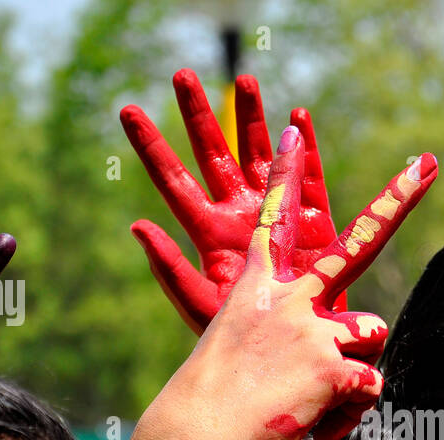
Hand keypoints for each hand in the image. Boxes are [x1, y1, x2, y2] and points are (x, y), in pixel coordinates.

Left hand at [122, 71, 343, 332]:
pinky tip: (297, 117)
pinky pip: (310, 179)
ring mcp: (276, 216)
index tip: (128, 112)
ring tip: (244, 80)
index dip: (152, 147)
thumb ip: (171, 272)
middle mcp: (239, 216)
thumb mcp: (201, 309)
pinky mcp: (315, 224)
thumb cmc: (244, 344)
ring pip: (260, 156)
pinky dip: (305, 149)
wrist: (295, 358)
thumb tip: (138, 226)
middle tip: (182, 77)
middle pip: (214, 156)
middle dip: (199, 116)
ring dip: (252, 119)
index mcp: (208, 234)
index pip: (174, 182)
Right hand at [127, 126, 435, 439]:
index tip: (293, 133)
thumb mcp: (226, 354)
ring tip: (319, 397)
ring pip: (370, 332)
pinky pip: (370, 387)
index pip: (274, 222)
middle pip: (358, 243)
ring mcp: (315, 328)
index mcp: (256, 289)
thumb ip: (270, 339)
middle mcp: (290, 299)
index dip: (285, 178)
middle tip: (427, 164)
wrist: (197, 436)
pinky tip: (321, 429)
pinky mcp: (334, 366)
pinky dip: (350, 415)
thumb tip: (307, 352)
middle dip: (395, 200)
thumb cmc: (204, 403)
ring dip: (356, 365)